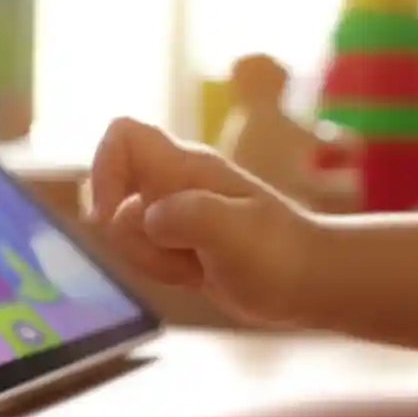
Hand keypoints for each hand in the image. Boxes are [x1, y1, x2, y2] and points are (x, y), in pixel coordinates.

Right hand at [88, 118, 320, 325]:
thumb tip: (149, 218)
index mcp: (185, 167)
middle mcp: (175, 181)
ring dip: (148, 257)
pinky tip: (197, 275)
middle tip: (175, 254)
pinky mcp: (180, 237)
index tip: (110, 215)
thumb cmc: (280, 256)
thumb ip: (188, 217)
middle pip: (114, 190)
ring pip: (126, 225)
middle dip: (129, 235)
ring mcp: (177, 209)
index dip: (103, 168)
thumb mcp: (235, 234)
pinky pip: (144, 247)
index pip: (123, 134)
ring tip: (196, 267)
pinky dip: (160, 267)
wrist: (314, 282)